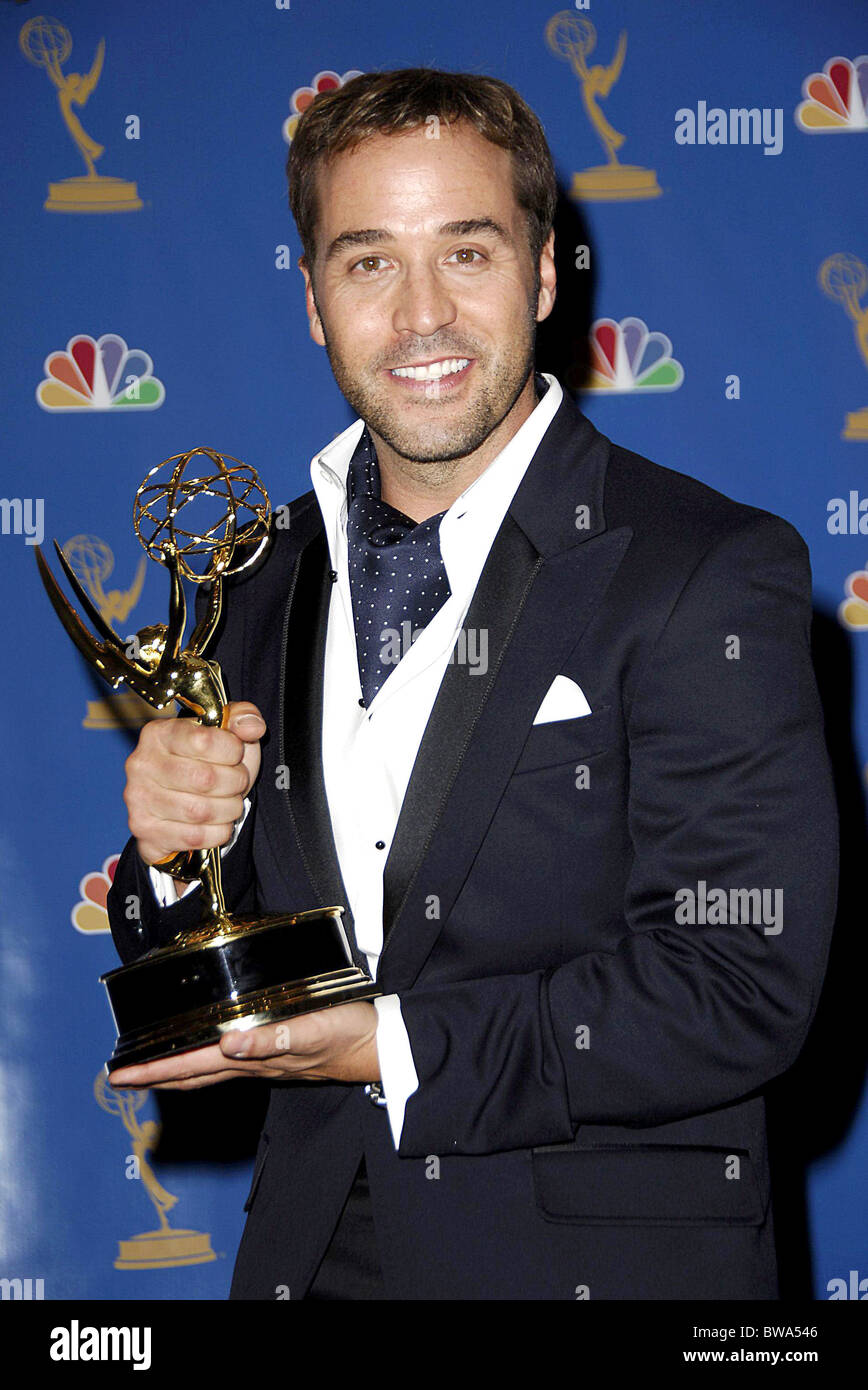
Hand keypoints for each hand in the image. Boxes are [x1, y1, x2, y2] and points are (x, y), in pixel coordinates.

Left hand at [107, 1001, 379, 1090]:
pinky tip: (204, 1051)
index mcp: (250, 1058)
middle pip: (190, 1074)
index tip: (119, 1076)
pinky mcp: (274, 1050)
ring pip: (205, 1070)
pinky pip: (227, 1060)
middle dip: (152, 1075)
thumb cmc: (347, 1035)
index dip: (153, 1071)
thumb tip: (228, 1044)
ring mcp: (261, 1061)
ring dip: (174, 1070)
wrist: (379, 1046)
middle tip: (119, 1077)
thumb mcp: (311, 1032)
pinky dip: (205, 1059)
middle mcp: (249, 1063)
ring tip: (148, 1067)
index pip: (190, 1067)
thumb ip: (273, 1039)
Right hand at [123, 701, 264, 865]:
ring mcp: (138, 798)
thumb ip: (242, 719)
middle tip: (237, 782)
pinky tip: (216, 822)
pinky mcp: (144, 829)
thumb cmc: (205, 765)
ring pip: (201, 811)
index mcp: (159, 733)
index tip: (235, 754)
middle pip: (206, 779)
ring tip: (229, 802)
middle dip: (235, 783)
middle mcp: (142, 763)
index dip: (233, 750)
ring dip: (228, 809)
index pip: (205, 741)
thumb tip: (253, 725)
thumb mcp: (226, 735)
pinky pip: (194, 836)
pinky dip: (217, 832)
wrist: (180, 805)